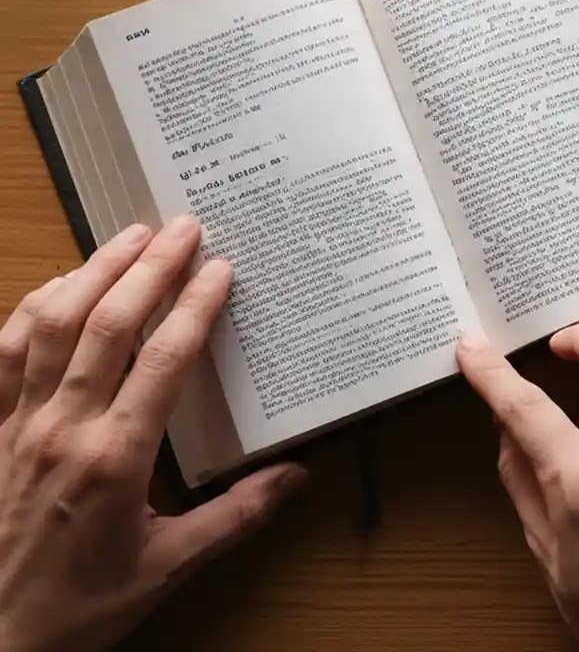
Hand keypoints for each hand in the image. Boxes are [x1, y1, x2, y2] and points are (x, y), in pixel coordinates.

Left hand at [0, 217, 307, 651]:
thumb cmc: (81, 606)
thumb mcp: (170, 568)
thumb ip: (236, 517)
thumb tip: (295, 477)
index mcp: (114, 458)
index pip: (162, 361)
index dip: (194, 306)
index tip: (220, 269)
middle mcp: (60, 428)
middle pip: (106, 325)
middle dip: (148, 267)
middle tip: (182, 226)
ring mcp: (15, 423)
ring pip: (50, 325)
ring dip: (91, 273)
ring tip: (127, 235)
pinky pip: (2, 352)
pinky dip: (29, 309)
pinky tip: (56, 285)